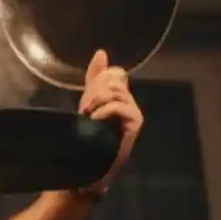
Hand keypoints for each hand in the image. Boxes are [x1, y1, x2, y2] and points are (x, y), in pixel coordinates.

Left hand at [77, 49, 142, 194]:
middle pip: (115, 79)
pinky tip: (94, 121)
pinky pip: (120, 106)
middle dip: (95, 92)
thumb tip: (101, 52)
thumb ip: (95, 79)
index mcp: (120, 98)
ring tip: (89, 117)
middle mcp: (130, 104)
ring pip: (117, 91)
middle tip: (85, 111)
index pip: (117, 73)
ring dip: (97, 102)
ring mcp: (134, 115)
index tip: (87, 100)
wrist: (87, 167)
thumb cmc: (86, 138)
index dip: (100, 78)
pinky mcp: (135, 125)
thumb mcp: (88, 103)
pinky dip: (103, 111)